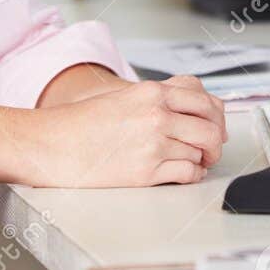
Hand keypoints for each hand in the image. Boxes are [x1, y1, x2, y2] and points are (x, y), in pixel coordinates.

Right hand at [20, 75, 226, 187]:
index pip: (205, 100)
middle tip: (211, 150)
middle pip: (210, 129)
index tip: (216, 127)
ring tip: (192, 162)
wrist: (52, 144)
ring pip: (200, 153)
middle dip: (215, 143)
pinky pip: (187, 174)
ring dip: (201, 160)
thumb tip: (193, 111)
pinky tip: (183, 174)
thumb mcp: (124, 98)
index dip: (217, 117)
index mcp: (152, 93)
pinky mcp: (146, 172)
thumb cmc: (81, 124)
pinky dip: (192, 175)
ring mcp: (153, 144)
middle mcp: (156, 115)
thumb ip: (158, 100)